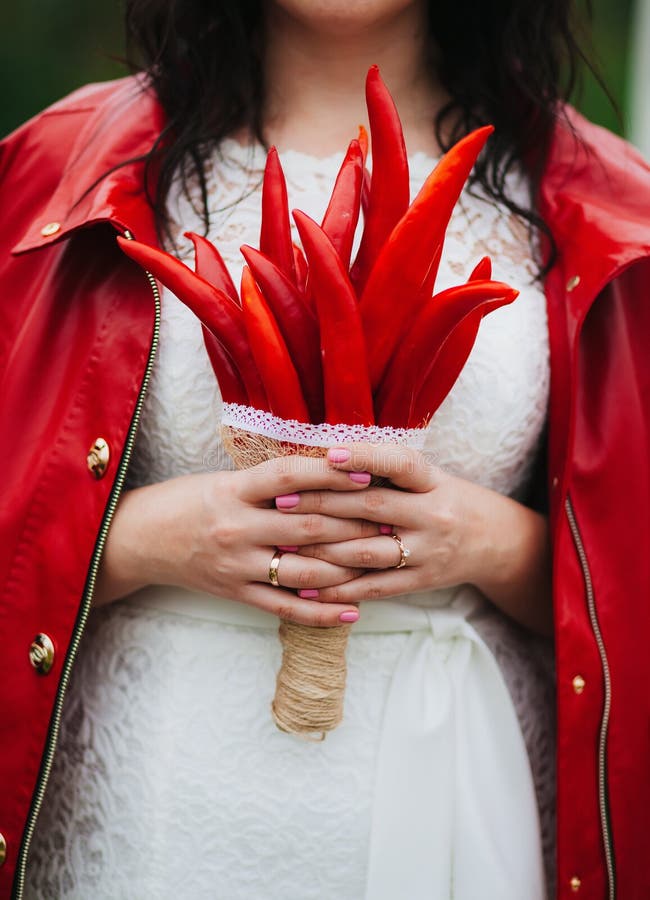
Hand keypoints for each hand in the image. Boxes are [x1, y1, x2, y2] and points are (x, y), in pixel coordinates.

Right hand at [94, 455, 382, 626]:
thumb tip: (324, 472)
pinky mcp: (235, 593)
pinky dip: (321, 613)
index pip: (289, 478)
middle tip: (392, 520)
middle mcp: (236, 529)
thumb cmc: (184, 501)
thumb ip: (266, 481)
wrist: (138, 540)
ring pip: (302, 572)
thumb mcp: (221, 479)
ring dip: (346, 568)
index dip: (330, 474)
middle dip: (353, 524)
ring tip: (381, 562)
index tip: (367, 471)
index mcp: (232, 492)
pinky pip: (285, 608)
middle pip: (306, 527)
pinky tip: (352, 610)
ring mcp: (236, 566)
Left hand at [275, 443, 552, 635]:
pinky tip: (306, 587)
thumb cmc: (447, 499)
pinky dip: (338, 588)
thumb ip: (387, 469)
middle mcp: (433, 515)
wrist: (494, 542)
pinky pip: (373, 587)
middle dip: (323, 504)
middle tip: (282, 501)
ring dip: (322, 550)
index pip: (400, 463)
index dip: (364, 457)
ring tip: (284, 545)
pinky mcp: (419, 582)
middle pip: (372, 508)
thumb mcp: (429, 476)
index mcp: (433, 481)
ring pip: (367, 551)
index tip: (326, 455)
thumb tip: (326, 455)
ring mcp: (427, 552)